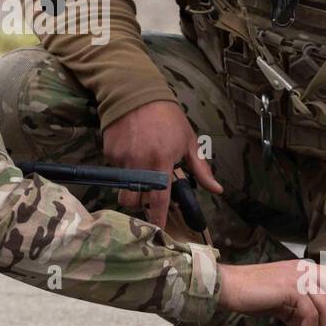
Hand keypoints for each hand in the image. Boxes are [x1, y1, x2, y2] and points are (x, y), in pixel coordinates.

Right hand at [102, 100, 221, 225]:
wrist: (136, 93)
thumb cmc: (168, 117)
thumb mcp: (188, 140)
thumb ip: (200, 169)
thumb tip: (217, 190)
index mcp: (161, 162)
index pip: (158, 199)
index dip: (157, 219)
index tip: (158, 232)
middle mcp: (139, 164)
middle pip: (133, 200)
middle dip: (139, 204)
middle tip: (148, 196)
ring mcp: (121, 159)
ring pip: (122, 187)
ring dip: (130, 189)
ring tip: (139, 175)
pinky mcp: (108, 153)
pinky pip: (115, 170)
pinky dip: (123, 167)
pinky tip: (131, 151)